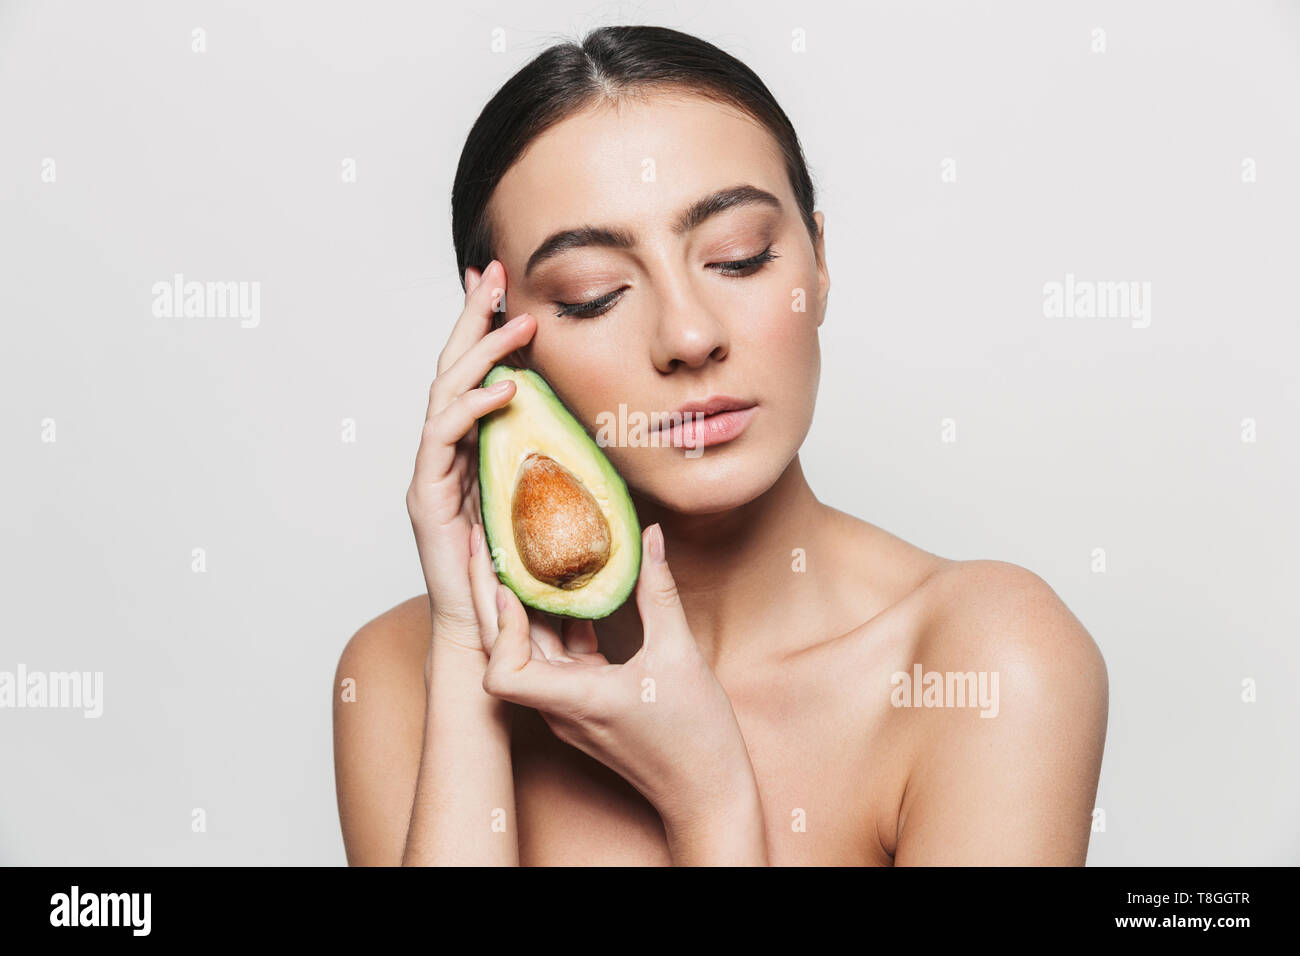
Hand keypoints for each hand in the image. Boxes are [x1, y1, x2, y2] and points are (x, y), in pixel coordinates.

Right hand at [406, 259, 538, 658]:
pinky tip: (505, 386)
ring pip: (445, 393)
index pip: (477, 375)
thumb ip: (569, 471)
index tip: (508, 286)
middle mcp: (447, 455)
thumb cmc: (523, 581)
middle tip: (492, 271)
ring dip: (480, 350)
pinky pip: (444, 438)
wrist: (491, 638)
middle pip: (453, 369)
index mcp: (474, 451)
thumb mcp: (557, 511)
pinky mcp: (427, 499)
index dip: (487, 328)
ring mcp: (433, 474)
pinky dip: (473, 407)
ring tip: (517, 321)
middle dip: (472, 316)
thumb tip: (613, 441)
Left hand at [470, 521, 764, 841]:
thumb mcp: (681, 655)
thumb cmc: (696, 738)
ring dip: (522, 603)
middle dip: (492, 593)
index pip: (502, 672)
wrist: (706, 792)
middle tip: (485, 541)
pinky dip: (558, 621)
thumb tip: (648, 535)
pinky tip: (567, 587)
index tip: (509, 584)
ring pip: (530, 648)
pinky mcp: (584, 700)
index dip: (499, 627)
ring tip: (516, 552)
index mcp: (573, 699)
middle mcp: (560, 705)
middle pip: (505, 648)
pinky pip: (558, 655)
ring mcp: (569, 705)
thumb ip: (658, 591)